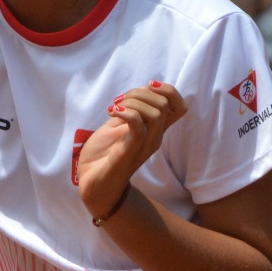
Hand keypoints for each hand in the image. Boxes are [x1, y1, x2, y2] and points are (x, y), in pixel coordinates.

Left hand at [76, 80, 186, 219]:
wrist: (92, 183)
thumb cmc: (104, 154)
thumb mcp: (118, 124)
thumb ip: (131, 108)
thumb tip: (141, 90)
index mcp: (155, 130)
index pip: (179, 106)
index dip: (168, 90)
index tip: (146, 87)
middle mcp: (155, 138)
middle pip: (164, 104)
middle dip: (140, 92)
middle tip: (119, 101)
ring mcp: (144, 146)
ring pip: (155, 113)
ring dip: (132, 102)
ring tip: (114, 108)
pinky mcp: (130, 152)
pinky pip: (138, 127)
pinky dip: (126, 112)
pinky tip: (112, 112)